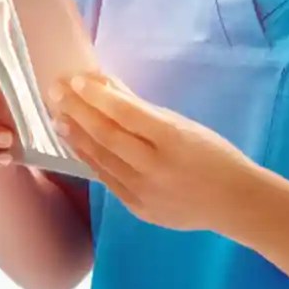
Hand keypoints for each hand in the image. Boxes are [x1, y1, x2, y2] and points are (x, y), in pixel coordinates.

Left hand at [47, 71, 263, 233]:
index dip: (97, 96)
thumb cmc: (213, 155)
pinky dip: (90, 159)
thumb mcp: (183, 124)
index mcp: (171, 139)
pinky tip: (77, 145)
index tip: (75, 80)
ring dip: (76, 136)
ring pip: (101, 159)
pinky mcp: (137, 208)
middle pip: (107, 135)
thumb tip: (107, 85)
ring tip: (58, 117)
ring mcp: (143, 191)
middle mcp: (154, 166)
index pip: (126, 114)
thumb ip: (142, 108)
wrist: (234, 202)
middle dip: (77, 111)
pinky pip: (108, 179)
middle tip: (54, 92)